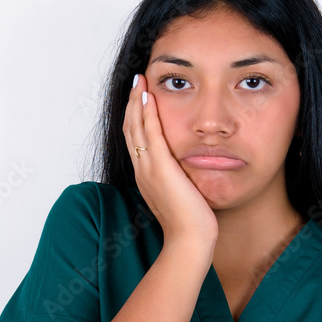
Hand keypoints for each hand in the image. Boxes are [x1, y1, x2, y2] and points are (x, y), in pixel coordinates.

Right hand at [123, 74, 217, 248]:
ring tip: (139, 81)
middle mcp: (142, 170)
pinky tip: (148, 97)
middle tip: (136, 81)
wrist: (190, 239)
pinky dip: (147, 113)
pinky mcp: (160, 168)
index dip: (135, 117)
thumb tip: (187, 172)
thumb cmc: (191, 223)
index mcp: (146, 176)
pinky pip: (150, 134)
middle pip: (130, 129)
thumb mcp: (182, 195)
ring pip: (136, 127)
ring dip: (136, 102)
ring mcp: (149, 168)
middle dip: (132, 103)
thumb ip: (180, 180)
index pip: (136, 139)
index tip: (140, 98)